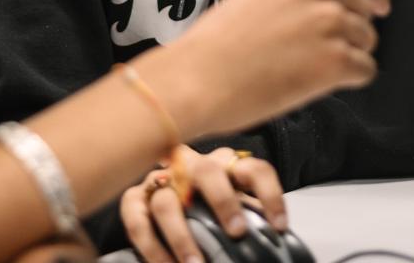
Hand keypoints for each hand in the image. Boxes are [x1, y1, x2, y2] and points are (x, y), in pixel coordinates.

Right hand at [119, 147, 284, 262]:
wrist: (172, 200)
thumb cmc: (211, 209)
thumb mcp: (232, 211)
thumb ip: (247, 222)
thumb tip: (273, 246)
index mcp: (226, 166)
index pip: (253, 169)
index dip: (269, 195)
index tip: (279, 226)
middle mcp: (192, 165)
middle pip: (207, 171)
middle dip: (223, 201)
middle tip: (237, 232)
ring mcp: (159, 180)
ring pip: (166, 200)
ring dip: (180, 236)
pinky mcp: (134, 198)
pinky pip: (137, 220)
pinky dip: (152, 248)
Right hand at [163, 0, 389, 137]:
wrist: (201, 75)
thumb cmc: (222, 38)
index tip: (378, 0)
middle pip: (366, 7)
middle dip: (349, 27)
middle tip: (313, 43)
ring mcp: (332, 20)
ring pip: (367, 40)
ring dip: (346, 53)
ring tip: (304, 61)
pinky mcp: (337, 59)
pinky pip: (365, 70)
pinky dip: (346, 79)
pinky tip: (313, 78)